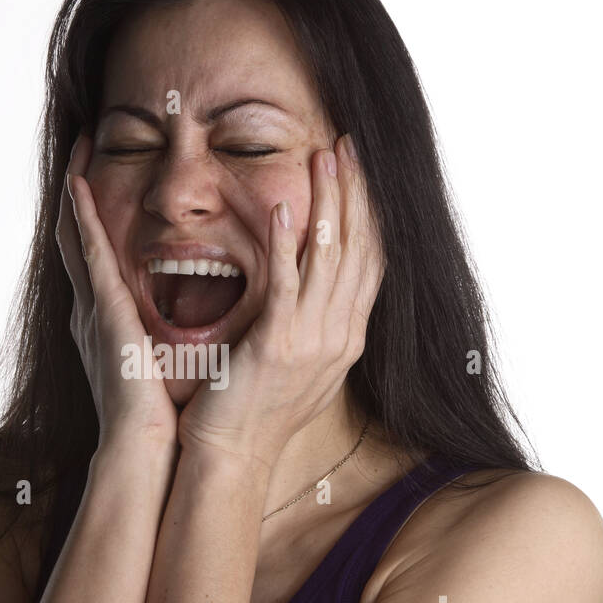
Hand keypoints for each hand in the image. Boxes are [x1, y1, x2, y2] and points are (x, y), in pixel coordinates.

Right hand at [56, 133, 177, 451]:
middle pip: (78, 233)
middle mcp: (93, 307)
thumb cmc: (163, 414)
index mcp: (110, 319)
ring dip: (76, 188)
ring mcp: (94, 308)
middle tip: (82, 142)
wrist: (148, 448)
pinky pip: (89, 255)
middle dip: (78, 188)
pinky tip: (79, 185)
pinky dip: (81, 219)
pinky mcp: (104, 313)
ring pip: (76, 234)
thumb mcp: (170, 360)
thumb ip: (177, 332)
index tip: (101, 173)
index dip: (95, 213)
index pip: (99, 252)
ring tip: (79, 145)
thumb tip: (206, 314)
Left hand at [177, 134, 383, 470]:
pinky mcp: (278, 345)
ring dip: (328, 202)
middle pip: (358, 249)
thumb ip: (312, 326)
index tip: (362, 171)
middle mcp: (340, 336)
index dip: (370, 212)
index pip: (370, 262)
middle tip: (350, 145)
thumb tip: (317, 295)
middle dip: (356, 193)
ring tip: (324, 156)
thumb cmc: (252, 412)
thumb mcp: (298, 366)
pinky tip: (287, 206)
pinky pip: (289, 283)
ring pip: (330, 258)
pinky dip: (290, 243)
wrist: (232, 457)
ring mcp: (313, 341)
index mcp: (346, 339)